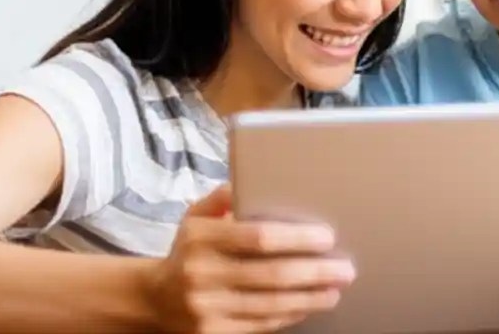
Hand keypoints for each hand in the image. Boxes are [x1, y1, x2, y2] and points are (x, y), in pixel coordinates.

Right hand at [152, 185, 355, 332]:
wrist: (154, 299)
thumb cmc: (189, 251)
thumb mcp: (195, 216)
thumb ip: (223, 197)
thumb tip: (252, 179)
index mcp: (200, 239)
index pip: (257, 238)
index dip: (296, 239)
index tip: (326, 237)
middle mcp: (201, 274)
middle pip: (271, 275)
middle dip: (315, 272)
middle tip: (345, 268)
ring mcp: (205, 308)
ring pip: (271, 305)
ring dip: (310, 298)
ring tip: (335, 289)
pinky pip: (261, 325)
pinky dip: (290, 315)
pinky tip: (308, 305)